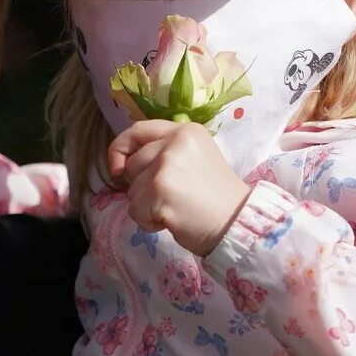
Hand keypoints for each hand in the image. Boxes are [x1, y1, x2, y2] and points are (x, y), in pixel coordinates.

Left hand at [108, 120, 252, 256]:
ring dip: (146, 206)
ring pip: (131, 189)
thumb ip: (166, 152)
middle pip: (132, 164)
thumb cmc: (217, 199)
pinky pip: (135, 209)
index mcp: (186, 131)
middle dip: (142, 186)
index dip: (121, 148)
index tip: (118, 168)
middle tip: (172, 197)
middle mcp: (175, 141)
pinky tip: (172, 220)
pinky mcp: (158, 188)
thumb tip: (126, 163)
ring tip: (176, 209)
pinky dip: (148, 222)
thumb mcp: (195, 159)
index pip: (138, 130)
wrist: (237, 224)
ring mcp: (165, 163)